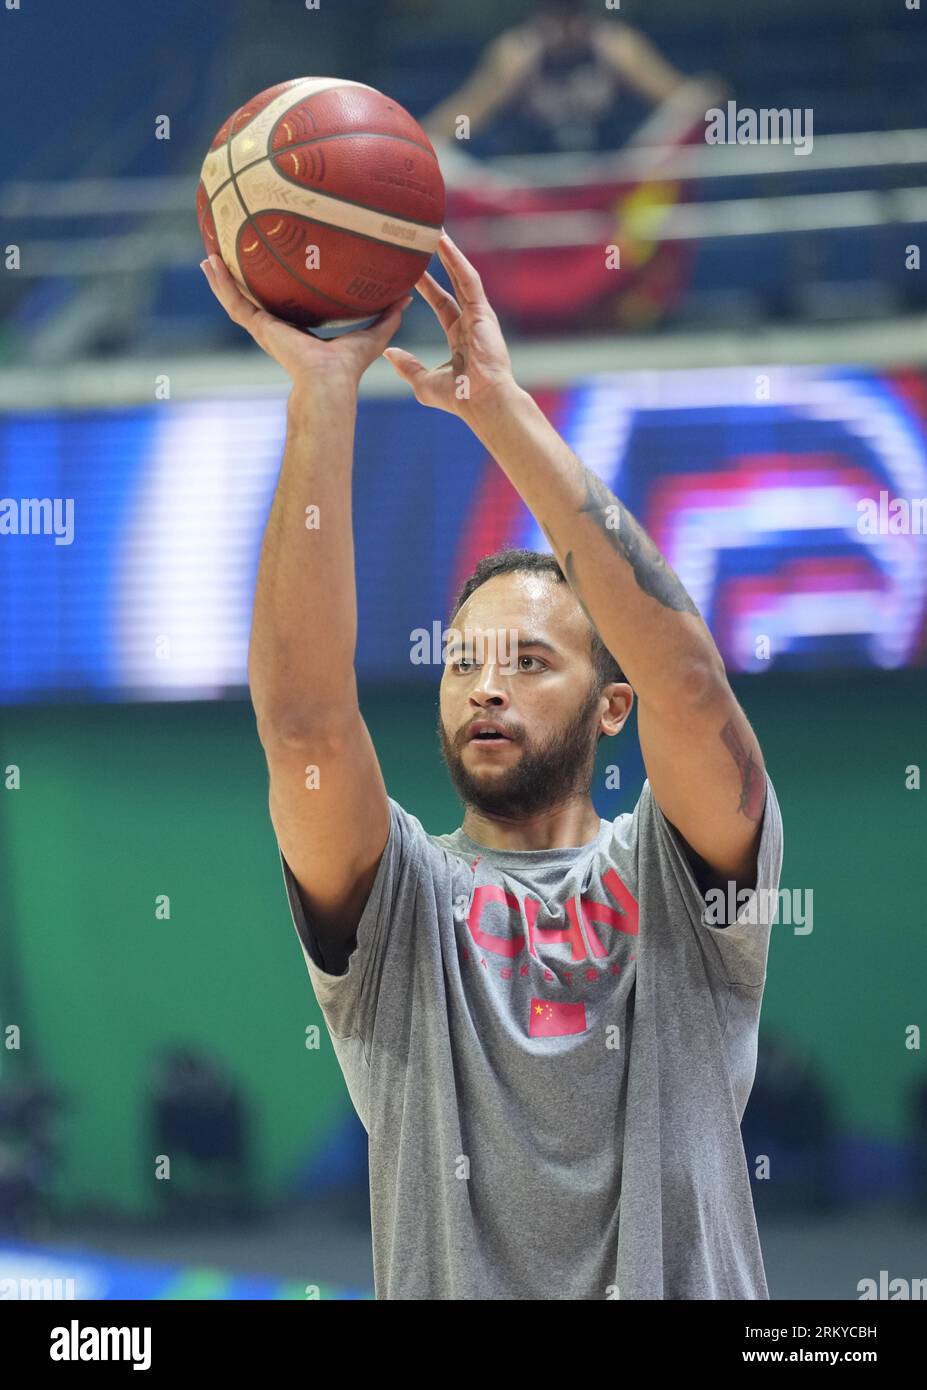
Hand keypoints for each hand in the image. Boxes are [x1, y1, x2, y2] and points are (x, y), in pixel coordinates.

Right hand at [200, 254, 412, 388]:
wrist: (330, 381)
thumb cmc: (349, 366)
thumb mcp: (372, 333)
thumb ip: (388, 315)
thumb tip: (407, 296)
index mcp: (298, 330)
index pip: (284, 303)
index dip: (277, 286)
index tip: (271, 266)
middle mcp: (277, 328)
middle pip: (255, 298)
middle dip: (243, 280)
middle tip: (230, 256)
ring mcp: (264, 328)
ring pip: (237, 298)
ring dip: (222, 278)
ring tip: (208, 256)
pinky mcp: (259, 327)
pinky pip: (234, 302)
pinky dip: (220, 284)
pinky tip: (209, 263)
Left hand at [383, 232, 515, 416]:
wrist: (483, 403)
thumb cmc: (459, 398)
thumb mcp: (424, 382)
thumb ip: (407, 366)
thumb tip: (388, 353)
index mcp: (459, 336)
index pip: (440, 303)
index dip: (426, 286)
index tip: (411, 270)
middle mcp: (470, 322)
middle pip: (452, 284)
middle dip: (439, 262)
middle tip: (425, 241)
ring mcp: (479, 316)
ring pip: (461, 276)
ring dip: (449, 253)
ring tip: (434, 230)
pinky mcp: (483, 312)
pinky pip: (469, 280)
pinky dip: (458, 261)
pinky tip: (446, 243)